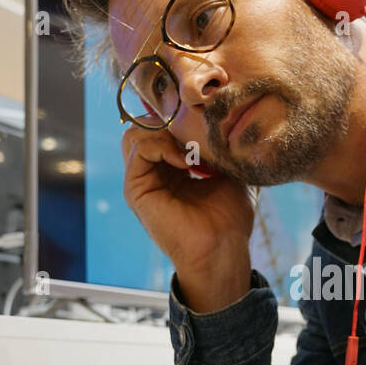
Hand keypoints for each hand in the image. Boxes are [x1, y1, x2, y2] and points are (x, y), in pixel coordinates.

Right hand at [121, 126, 253, 311]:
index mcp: (171, 168)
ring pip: (137, 132)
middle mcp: (153, 172)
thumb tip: (214, 118)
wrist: (223, 249)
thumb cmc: (230, 217)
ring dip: (166, 133)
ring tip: (192, 150)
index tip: (201, 118)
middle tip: (195, 131)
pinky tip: (187, 162)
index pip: (160, 126)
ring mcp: (142, 180)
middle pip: (144, 125)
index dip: (177, 116)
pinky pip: (139, 148)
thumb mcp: (227, 171)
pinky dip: (163, 146)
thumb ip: (215, 146)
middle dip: (169, 120)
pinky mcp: (135, 189)